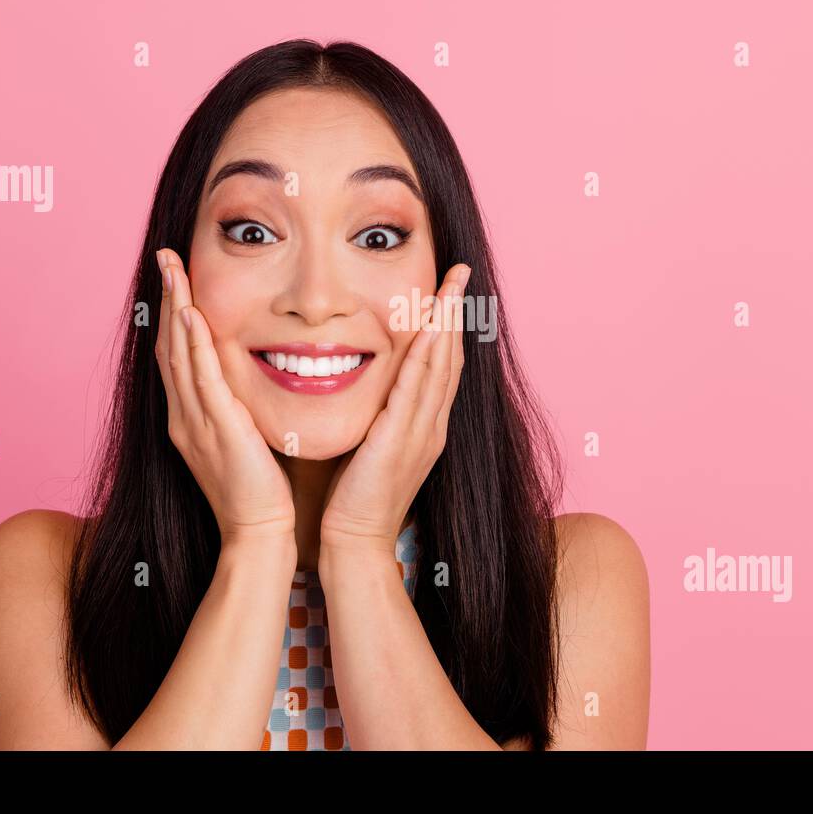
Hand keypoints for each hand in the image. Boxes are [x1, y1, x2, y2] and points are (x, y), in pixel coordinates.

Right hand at [154, 248, 295, 543]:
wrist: (257, 534)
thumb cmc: (259, 494)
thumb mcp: (244, 442)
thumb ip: (240, 412)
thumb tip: (250, 384)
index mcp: (191, 419)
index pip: (178, 356)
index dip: (174, 315)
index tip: (176, 279)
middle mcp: (185, 416)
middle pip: (169, 346)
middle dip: (167, 299)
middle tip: (165, 257)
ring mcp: (196, 422)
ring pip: (180, 354)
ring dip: (176, 308)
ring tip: (172, 269)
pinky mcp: (217, 429)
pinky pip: (201, 379)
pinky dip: (195, 345)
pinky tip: (192, 316)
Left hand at [319, 263, 471, 555]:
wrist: (354, 541)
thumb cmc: (353, 499)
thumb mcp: (370, 446)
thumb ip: (376, 416)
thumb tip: (368, 387)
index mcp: (424, 426)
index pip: (441, 365)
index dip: (447, 325)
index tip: (448, 290)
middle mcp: (431, 426)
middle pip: (451, 357)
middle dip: (455, 312)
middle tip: (459, 272)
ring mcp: (422, 433)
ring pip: (440, 367)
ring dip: (447, 323)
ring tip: (451, 286)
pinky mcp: (402, 441)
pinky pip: (417, 390)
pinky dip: (425, 356)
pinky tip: (427, 329)